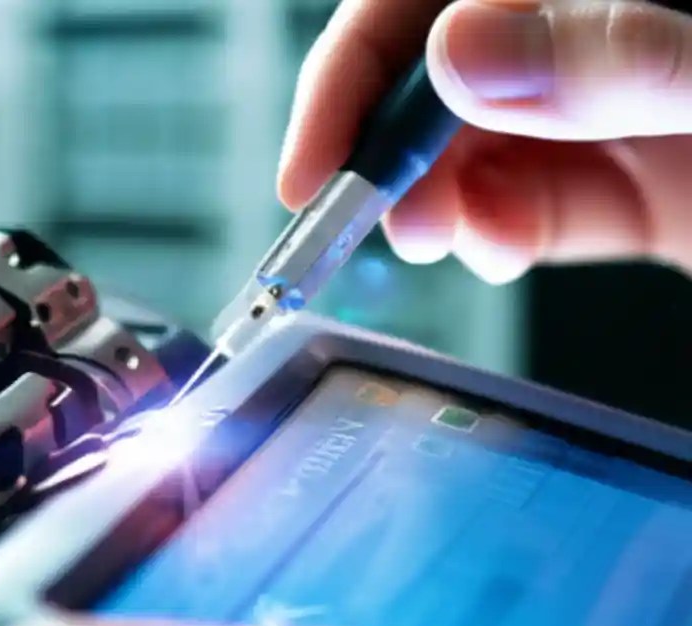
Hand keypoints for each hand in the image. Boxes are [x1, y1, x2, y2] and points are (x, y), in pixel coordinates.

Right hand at [280, 0, 691, 283]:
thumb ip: (616, 58)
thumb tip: (462, 51)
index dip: (356, 66)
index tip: (316, 157)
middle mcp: (604, 42)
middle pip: (448, 72)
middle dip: (395, 146)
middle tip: (374, 211)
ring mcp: (622, 115)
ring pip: (483, 142)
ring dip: (436, 199)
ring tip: (434, 235)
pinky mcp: (645, 190)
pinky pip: (546, 205)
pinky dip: (503, 234)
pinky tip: (497, 247)